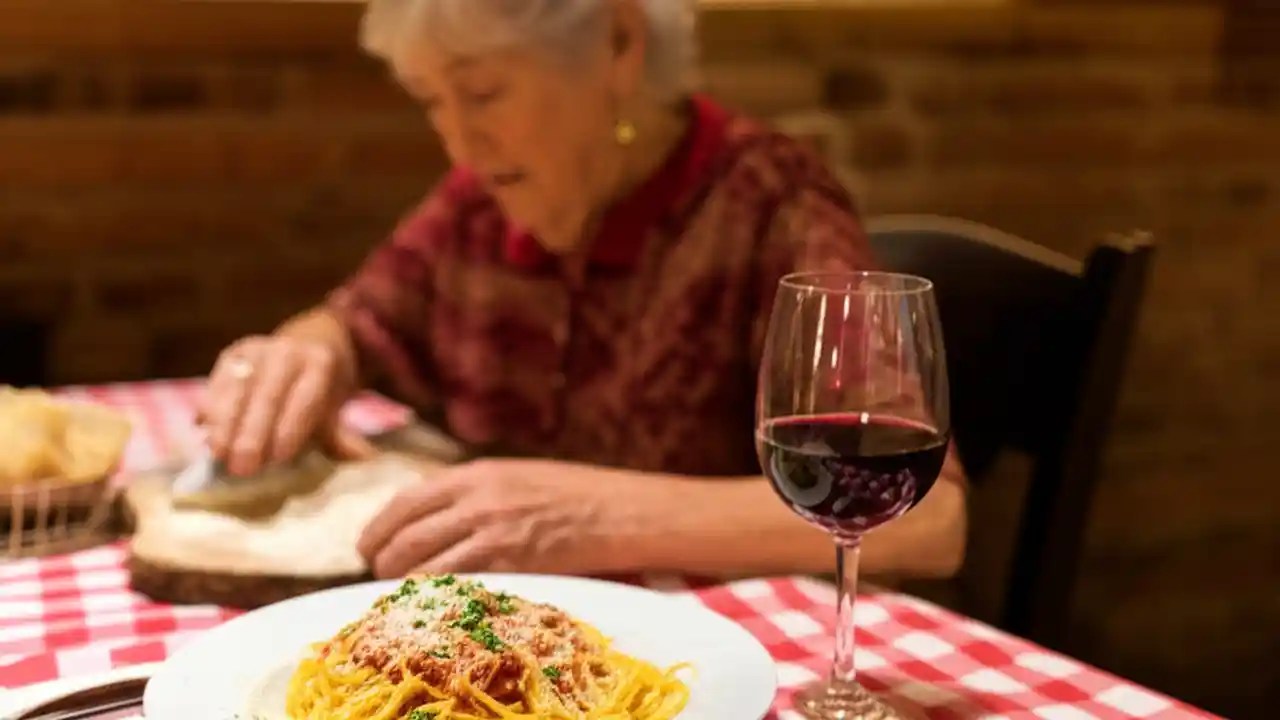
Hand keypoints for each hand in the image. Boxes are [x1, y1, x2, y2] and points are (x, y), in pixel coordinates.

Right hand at [199, 334, 369, 475]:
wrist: (307, 341)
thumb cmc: (321, 385)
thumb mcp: (335, 404)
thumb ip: (341, 435)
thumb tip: (364, 461)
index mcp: (320, 362)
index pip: (305, 397)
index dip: (291, 427)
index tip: (278, 458)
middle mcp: (287, 351)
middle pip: (267, 394)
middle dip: (252, 433)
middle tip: (242, 468)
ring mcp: (256, 349)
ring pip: (237, 388)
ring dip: (225, 423)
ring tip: (217, 454)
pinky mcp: (231, 354)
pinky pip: (217, 382)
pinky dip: (210, 408)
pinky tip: (202, 432)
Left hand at [357, 459, 653, 578]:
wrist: (622, 510)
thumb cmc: (576, 493)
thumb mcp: (516, 476)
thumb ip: (474, 491)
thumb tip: (432, 516)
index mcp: (476, 473)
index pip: (405, 501)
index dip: (377, 528)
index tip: (366, 546)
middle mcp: (477, 501)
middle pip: (406, 537)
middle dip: (383, 561)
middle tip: (380, 575)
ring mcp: (493, 534)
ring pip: (424, 566)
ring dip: (405, 585)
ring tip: (402, 595)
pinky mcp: (512, 565)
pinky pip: (458, 585)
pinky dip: (438, 596)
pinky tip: (436, 603)